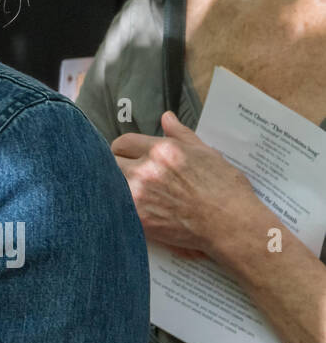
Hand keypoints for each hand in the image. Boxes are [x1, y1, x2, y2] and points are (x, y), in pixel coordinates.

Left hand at [111, 111, 260, 258]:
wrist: (231, 224)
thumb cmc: (224, 188)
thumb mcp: (206, 153)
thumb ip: (180, 134)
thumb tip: (166, 117)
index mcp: (161, 150)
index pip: (124, 142)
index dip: (125, 148)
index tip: (129, 155)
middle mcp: (146, 169)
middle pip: (111, 161)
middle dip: (117, 164)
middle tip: (127, 172)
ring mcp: (140, 194)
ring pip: (110, 183)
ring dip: (117, 184)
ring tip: (131, 189)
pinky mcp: (139, 218)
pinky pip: (118, 206)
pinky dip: (122, 205)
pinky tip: (133, 207)